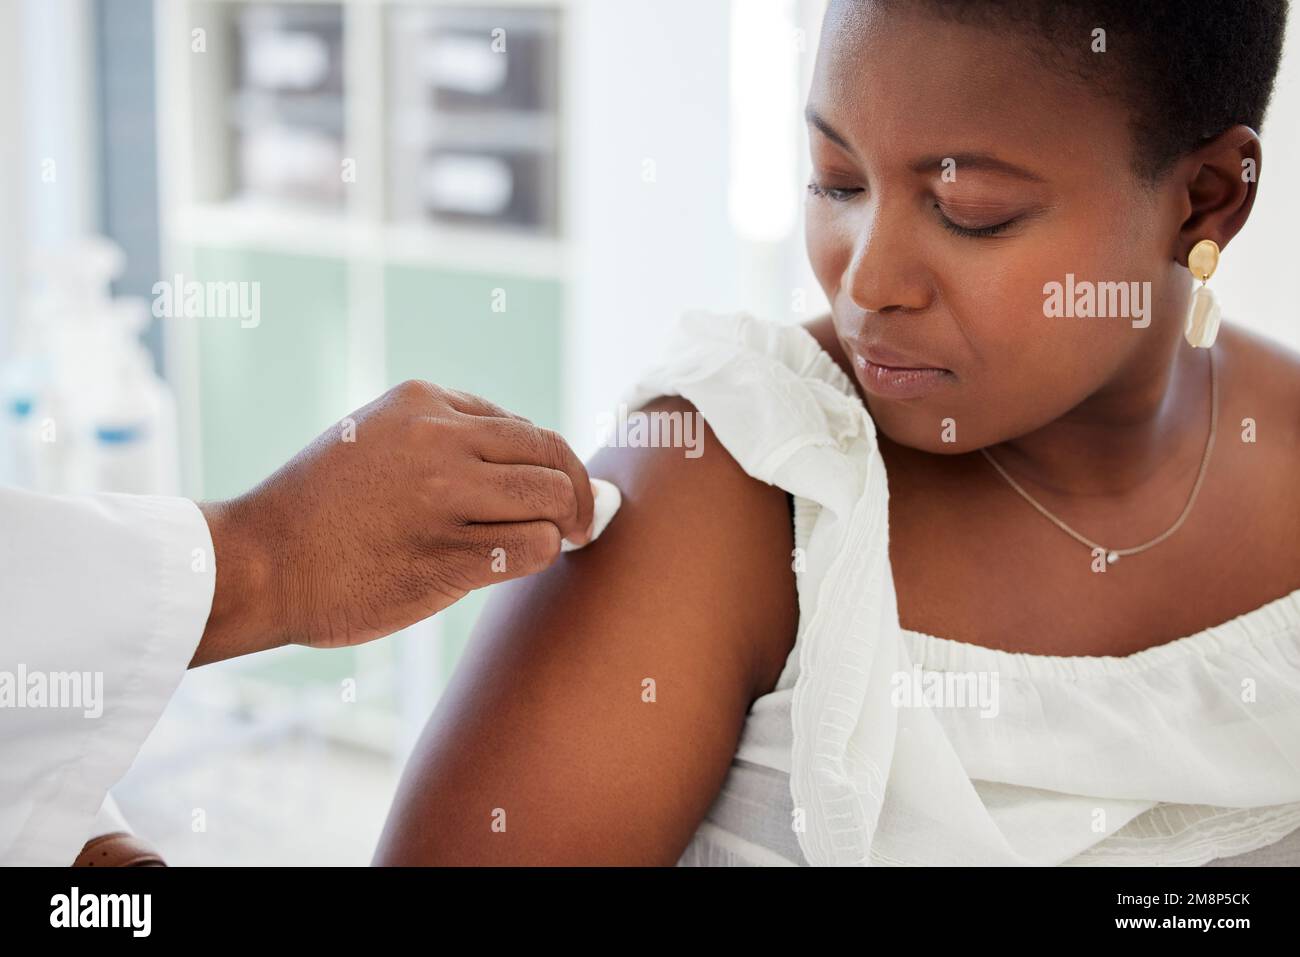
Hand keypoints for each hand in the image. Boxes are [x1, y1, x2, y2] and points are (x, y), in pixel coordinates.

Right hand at [192, 380, 594, 665]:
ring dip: (564, 523)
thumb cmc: (317, 510)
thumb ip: (440, 437)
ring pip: (550, 497)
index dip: (545, 460)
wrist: (260, 563)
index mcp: (421, 402)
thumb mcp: (373, 437)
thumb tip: (523, 459)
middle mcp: (438, 440)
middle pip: (548, 454)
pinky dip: (540, 554)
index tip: (549, 486)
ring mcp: (444, 497)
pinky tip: (522, 561)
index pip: (518, 425)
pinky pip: (531, 547)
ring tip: (561, 539)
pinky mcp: (448, 554)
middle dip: (575, 488)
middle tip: (582, 518)